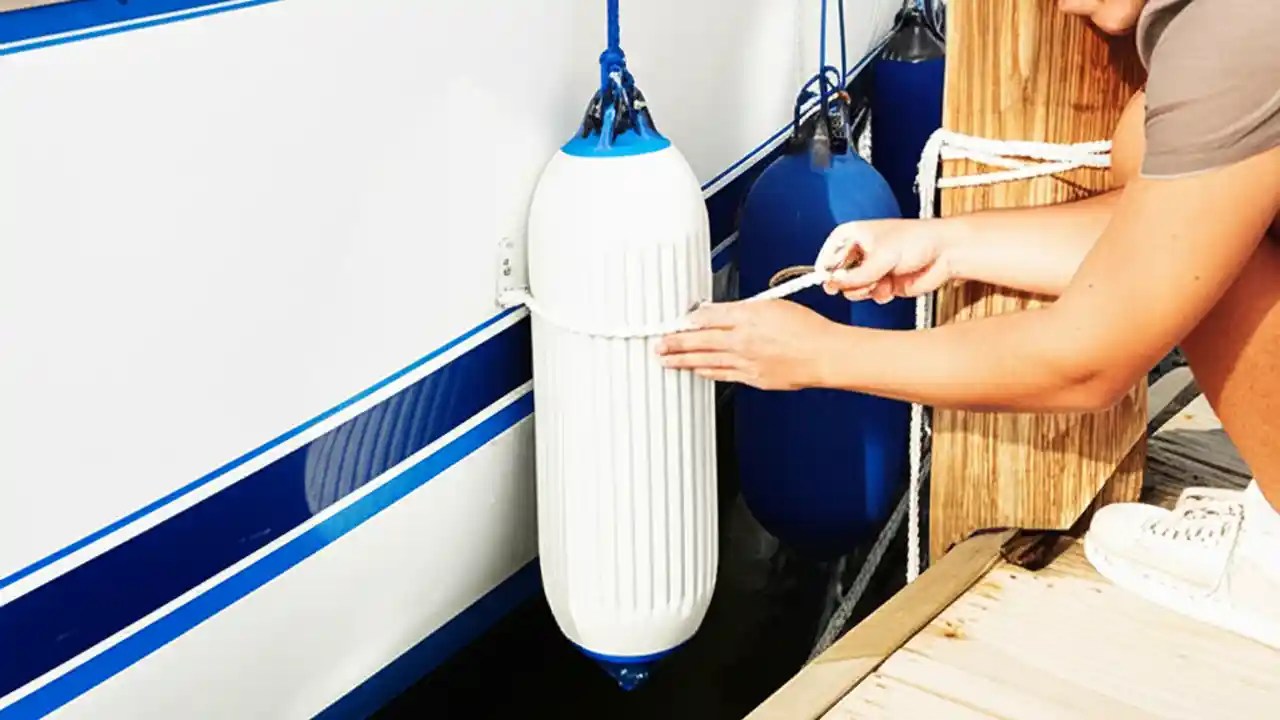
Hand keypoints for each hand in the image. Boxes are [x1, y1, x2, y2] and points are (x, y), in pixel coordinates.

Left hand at [655, 299, 838, 389]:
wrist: (824, 355)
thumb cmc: (806, 328)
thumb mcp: (773, 305)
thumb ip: (744, 309)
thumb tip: (723, 312)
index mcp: (746, 316)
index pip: (707, 316)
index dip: (687, 319)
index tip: (676, 321)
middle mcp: (741, 340)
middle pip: (699, 339)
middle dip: (674, 342)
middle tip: (658, 343)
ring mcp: (745, 361)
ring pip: (705, 360)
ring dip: (682, 360)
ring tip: (666, 360)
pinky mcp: (753, 378)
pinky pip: (722, 374)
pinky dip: (705, 372)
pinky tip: (696, 371)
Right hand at [815, 218, 954, 302]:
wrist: (945, 253)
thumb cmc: (917, 239)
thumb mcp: (880, 257)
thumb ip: (855, 275)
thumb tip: (832, 283)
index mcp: (854, 235)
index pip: (829, 253)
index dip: (826, 268)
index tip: (825, 281)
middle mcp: (861, 252)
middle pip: (839, 275)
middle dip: (850, 282)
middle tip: (861, 281)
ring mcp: (872, 269)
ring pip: (854, 289)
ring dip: (865, 290)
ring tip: (880, 282)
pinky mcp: (884, 283)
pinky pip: (870, 296)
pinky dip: (879, 294)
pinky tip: (891, 286)